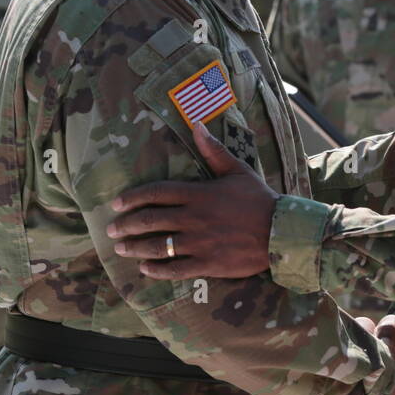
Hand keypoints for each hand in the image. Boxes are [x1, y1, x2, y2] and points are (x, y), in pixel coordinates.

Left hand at [110, 120, 277, 279]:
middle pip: (150, 221)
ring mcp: (199, 243)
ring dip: (135, 248)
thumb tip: (196, 124)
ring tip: (122, 249)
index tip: (118, 204)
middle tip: (112, 230)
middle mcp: (194, 218)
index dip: (133, 198)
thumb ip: (213, 150)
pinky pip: (175, 269)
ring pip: (157, 247)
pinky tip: (145, 269)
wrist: (282, 231)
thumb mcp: (238, 170)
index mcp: (199, 193)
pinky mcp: (207, 263)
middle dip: (126, 226)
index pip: (157, 193)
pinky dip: (157, 270)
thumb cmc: (259, 199)